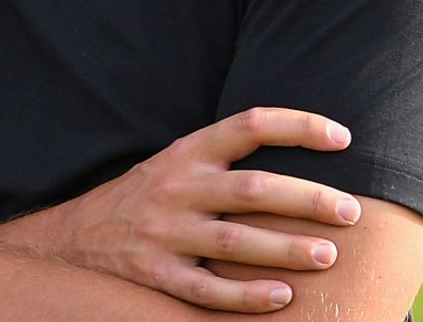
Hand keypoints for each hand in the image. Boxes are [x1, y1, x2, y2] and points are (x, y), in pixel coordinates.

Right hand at [17, 106, 361, 311]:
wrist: (72, 238)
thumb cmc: (143, 200)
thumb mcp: (173, 165)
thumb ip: (222, 161)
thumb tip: (303, 160)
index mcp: (185, 154)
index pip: (247, 126)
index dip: (297, 126)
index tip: (342, 137)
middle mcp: (176, 189)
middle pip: (251, 189)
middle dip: (306, 199)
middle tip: (350, 211)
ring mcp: (163, 233)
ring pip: (234, 242)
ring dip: (286, 249)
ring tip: (329, 255)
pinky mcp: (155, 273)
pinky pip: (206, 289)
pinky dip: (245, 295)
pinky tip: (281, 297)